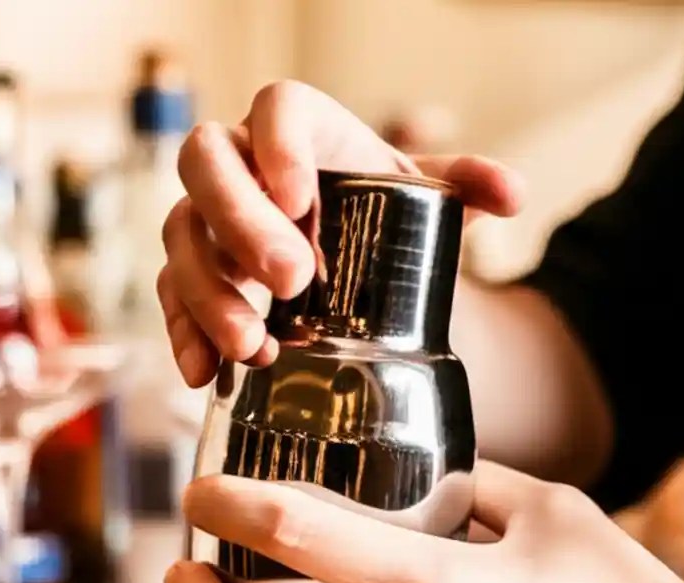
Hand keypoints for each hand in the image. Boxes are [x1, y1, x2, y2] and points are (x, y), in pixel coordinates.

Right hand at [160, 80, 525, 386]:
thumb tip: (514, 194)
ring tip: (252, 345)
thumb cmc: (374, 206)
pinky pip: (169, 293)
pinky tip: (205, 372)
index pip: (274, 108)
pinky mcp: (189, 270)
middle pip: (207, 166)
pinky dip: (183, 332)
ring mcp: (204, 217)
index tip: (302, 199)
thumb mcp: (420, 194)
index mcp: (294, 125)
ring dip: (209, 291)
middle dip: (241, 222)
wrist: (342, 251)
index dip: (278, 145)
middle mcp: (237, 161)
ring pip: (180, 235)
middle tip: (291, 279)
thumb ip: (464, 185)